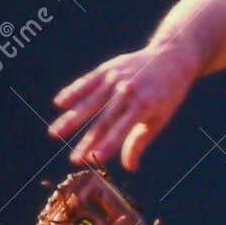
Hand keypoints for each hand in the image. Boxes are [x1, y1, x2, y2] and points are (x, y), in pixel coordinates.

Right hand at [49, 43, 196, 170]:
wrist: (171, 57)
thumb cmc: (167, 94)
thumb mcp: (160, 119)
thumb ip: (140, 141)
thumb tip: (129, 167)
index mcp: (143, 106)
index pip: (121, 131)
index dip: (106, 146)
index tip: (93, 160)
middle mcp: (127, 91)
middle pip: (102, 121)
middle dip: (86, 142)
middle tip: (72, 160)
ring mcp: (116, 78)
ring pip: (89, 102)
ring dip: (71, 119)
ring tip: (53, 134)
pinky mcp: (108, 68)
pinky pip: (87, 82)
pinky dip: (73, 91)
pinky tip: (59, 103)